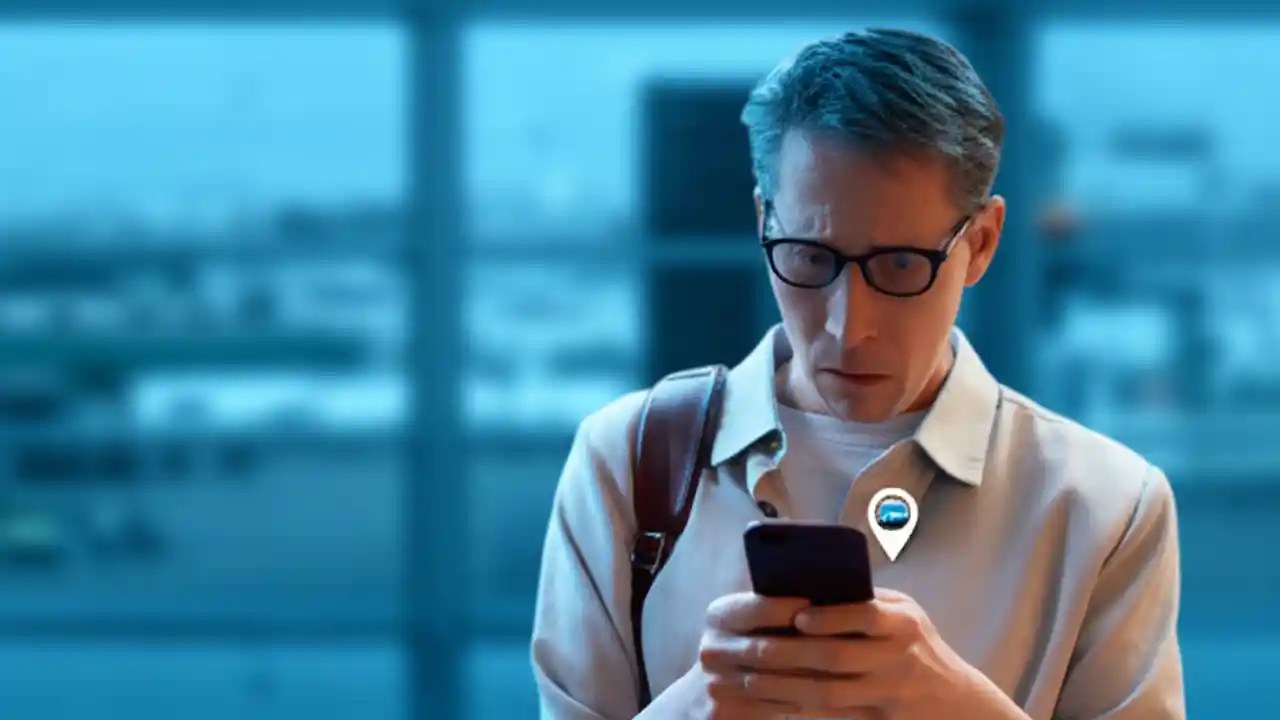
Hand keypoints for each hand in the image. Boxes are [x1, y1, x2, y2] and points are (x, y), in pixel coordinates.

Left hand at [693, 588, 1023, 719]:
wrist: (956, 701)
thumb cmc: (917, 645)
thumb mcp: (905, 615)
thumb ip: (866, 601)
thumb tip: (808, 587)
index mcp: (904, 622)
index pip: (866, 614)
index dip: (830, 616)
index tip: (796, 617)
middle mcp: (899, 657)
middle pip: (838, 656)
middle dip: (791, 654)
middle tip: (753, 650)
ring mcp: (890, 693)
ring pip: (829, 692)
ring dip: (786, 687)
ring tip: (752, 680)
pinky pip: (832, 715)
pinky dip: (800, 709)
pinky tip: (773, 702)